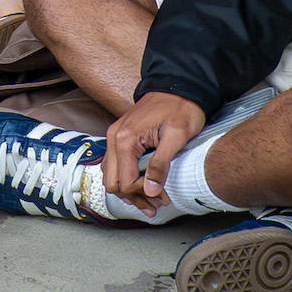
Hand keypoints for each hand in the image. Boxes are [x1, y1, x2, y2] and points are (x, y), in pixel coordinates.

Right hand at [103, 91, 206, 213]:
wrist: (178, 86)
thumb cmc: (181, 108)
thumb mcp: (176, 136)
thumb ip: (160, 164)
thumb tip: (151, 191)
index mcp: (125, 139)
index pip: (124, 182)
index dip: (143, 193)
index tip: (162, 195)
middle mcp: (114, 138)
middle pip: (113, 183)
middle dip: (134, 197)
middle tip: (156, 204)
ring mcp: (114, 137)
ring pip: (111, 176)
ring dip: (129, 191)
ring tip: (151, 200)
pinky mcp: (120, 137)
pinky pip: (115, 165)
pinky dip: (126, 178)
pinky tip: (143, 184)